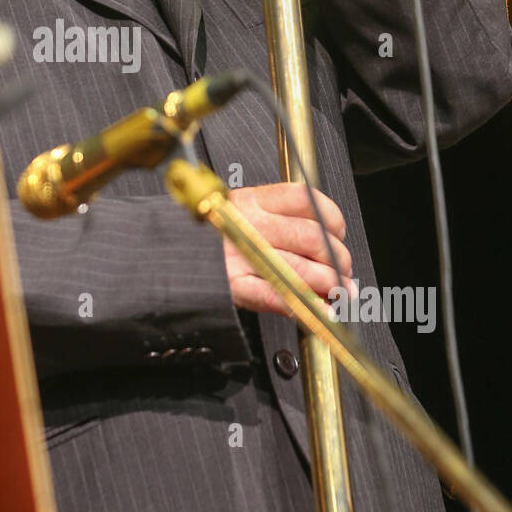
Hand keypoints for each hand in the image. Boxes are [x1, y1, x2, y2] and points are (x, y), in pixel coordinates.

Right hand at [222, 182, 353, 316]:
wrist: (168, 256)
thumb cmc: (209, 237)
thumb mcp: (242, 215)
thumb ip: (281, 221)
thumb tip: (328, 242)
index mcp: (252, 200)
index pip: (304, 199)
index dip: (331, 218)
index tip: (338, 233)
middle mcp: (247, 222)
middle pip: (309, 236)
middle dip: (337, 260)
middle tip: (343, 273)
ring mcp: (237, 253)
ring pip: (297, 267)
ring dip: (327, 284)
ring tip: (336, 292)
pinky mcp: (230, 284)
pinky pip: (273, 294)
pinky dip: (300, 305)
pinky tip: (316, 312)